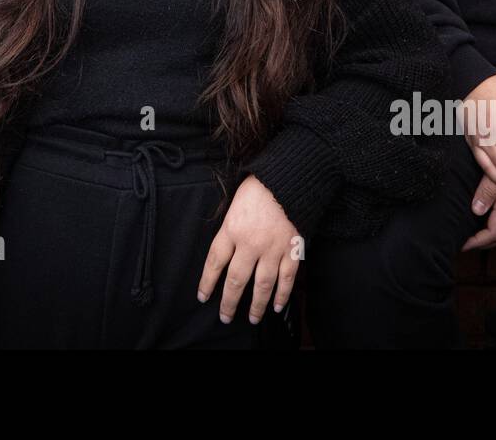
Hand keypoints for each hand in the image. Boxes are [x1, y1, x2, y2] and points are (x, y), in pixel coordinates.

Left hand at [197, 175, 299, 324]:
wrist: (289, 176)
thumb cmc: (260, 185)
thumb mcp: (234, 203)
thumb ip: (229, 227)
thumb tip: (224, 250)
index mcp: (232, 228)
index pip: (214, 262)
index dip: (207, 282)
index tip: (203, 296)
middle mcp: (250, 243)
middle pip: (236, 280)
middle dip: (229, 302)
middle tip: (225, 316)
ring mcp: (273, 248)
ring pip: (263, 285)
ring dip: (256, 305)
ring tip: (251, 318)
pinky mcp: (292, 249)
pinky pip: (287, 278)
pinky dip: (283, 295)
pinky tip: (278, 306)